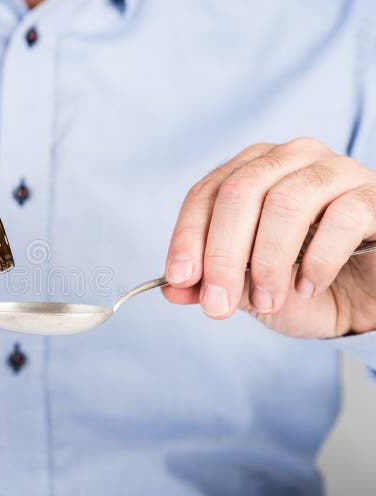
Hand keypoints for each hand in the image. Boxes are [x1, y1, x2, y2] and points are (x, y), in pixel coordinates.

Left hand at [162, 137, 375, 338]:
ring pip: (287, 201)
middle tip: (217, 304)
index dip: (188, 236)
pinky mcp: (373, 196)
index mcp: (251, 170)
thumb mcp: (244, 287)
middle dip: (222, 254)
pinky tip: (307, 286)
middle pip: (241, 192)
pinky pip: (342, 218)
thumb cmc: (299, 283)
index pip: (207, 192)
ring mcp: (336, 171)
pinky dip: (317, 260)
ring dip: (268, 261)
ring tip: (267, 300)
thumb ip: (208, 282)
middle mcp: (291, 158)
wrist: (362, 298)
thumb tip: (171, 289)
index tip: (180, 278)